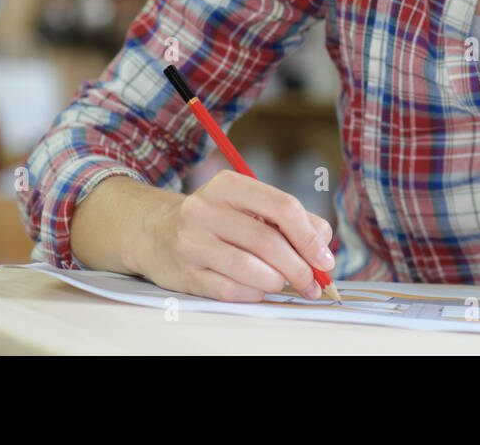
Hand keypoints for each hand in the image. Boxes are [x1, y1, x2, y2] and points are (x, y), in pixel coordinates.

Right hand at [143, 170, 335, 302]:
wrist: (154, 231)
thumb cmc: (215, 220)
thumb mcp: (246, 205)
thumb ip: (287, 220)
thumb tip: (323, 247)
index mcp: (229, 185)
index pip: (283, 207)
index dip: (310, 237)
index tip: (325, 260)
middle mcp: (205, 209)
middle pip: (268, 242)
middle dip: (299, 268)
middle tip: (313, 283)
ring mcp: (191, 241)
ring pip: (250, 269)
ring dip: (276, 282)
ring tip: (282, 283)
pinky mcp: (184, 273)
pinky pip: (230, 290)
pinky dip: (253, 294)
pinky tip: (257, 289)